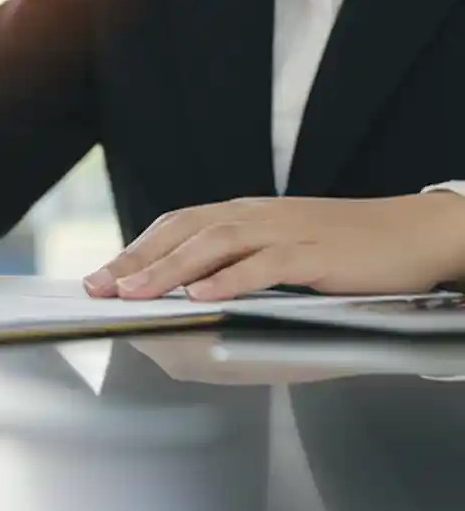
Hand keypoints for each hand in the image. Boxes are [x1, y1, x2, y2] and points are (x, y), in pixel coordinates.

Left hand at [83, 194, 464, 300]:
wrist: (412, 232)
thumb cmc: (341, 249)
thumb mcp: (277, 248)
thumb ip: (234, 261)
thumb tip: (184, 291)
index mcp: (242, 213)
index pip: (174, 226)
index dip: (133, 251)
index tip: (97, 279)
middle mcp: (255, 215)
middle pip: (183, 232)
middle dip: (136, 261)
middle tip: (100, 289)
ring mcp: (284, 231)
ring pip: (214, 245)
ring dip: (169, 271)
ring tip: (136, 295)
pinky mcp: (315, 252)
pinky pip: (266, 264)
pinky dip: (231, 280)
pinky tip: (203, 297)